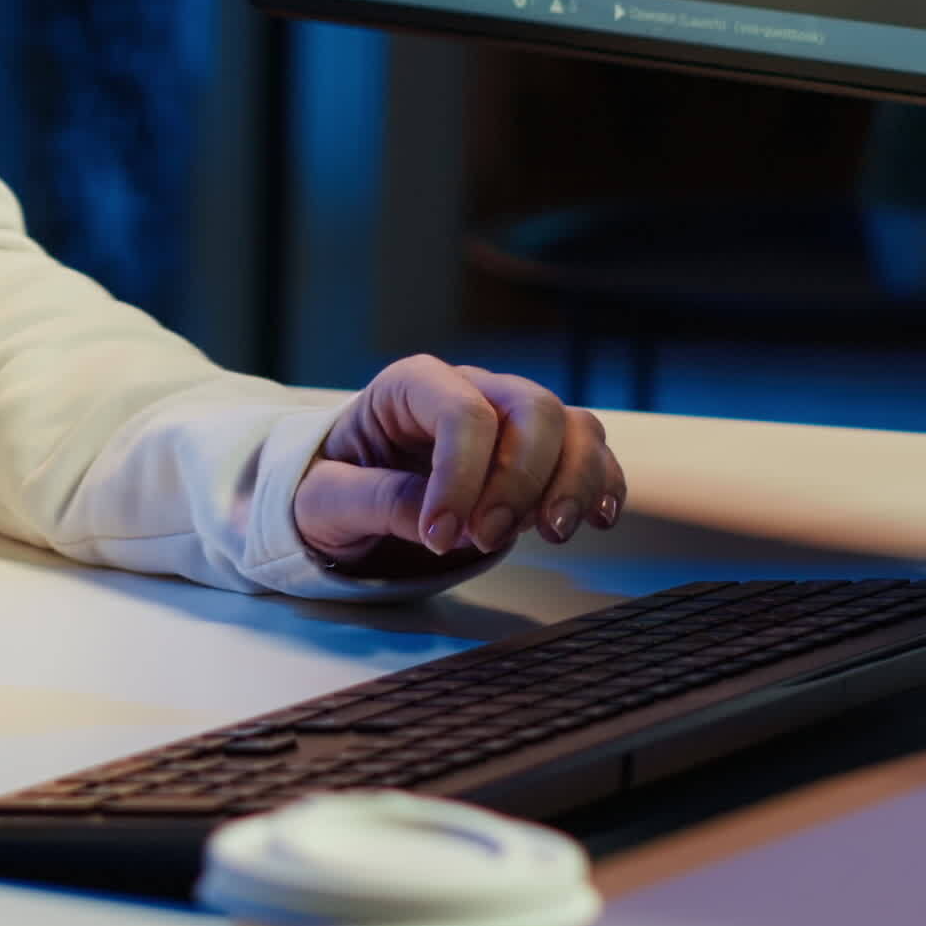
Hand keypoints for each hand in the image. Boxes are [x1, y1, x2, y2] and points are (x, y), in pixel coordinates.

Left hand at [291, 355, 624, 569]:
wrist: (348, 501)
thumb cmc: (332, 489)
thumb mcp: (323, 500)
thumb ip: (373, 502)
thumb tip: (434, 521)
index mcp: (411, 387)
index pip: (461, 411)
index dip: (460, 475)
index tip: (440, 535)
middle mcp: (472, 390)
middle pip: (532, 408)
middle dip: (521, 479)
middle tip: (488, 539)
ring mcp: (512, 419)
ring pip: (573, 427)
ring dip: (574, 482)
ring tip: (552, 534)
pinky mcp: (540, 457)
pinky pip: (592, 455)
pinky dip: (603, 485)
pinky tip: (597, 519)